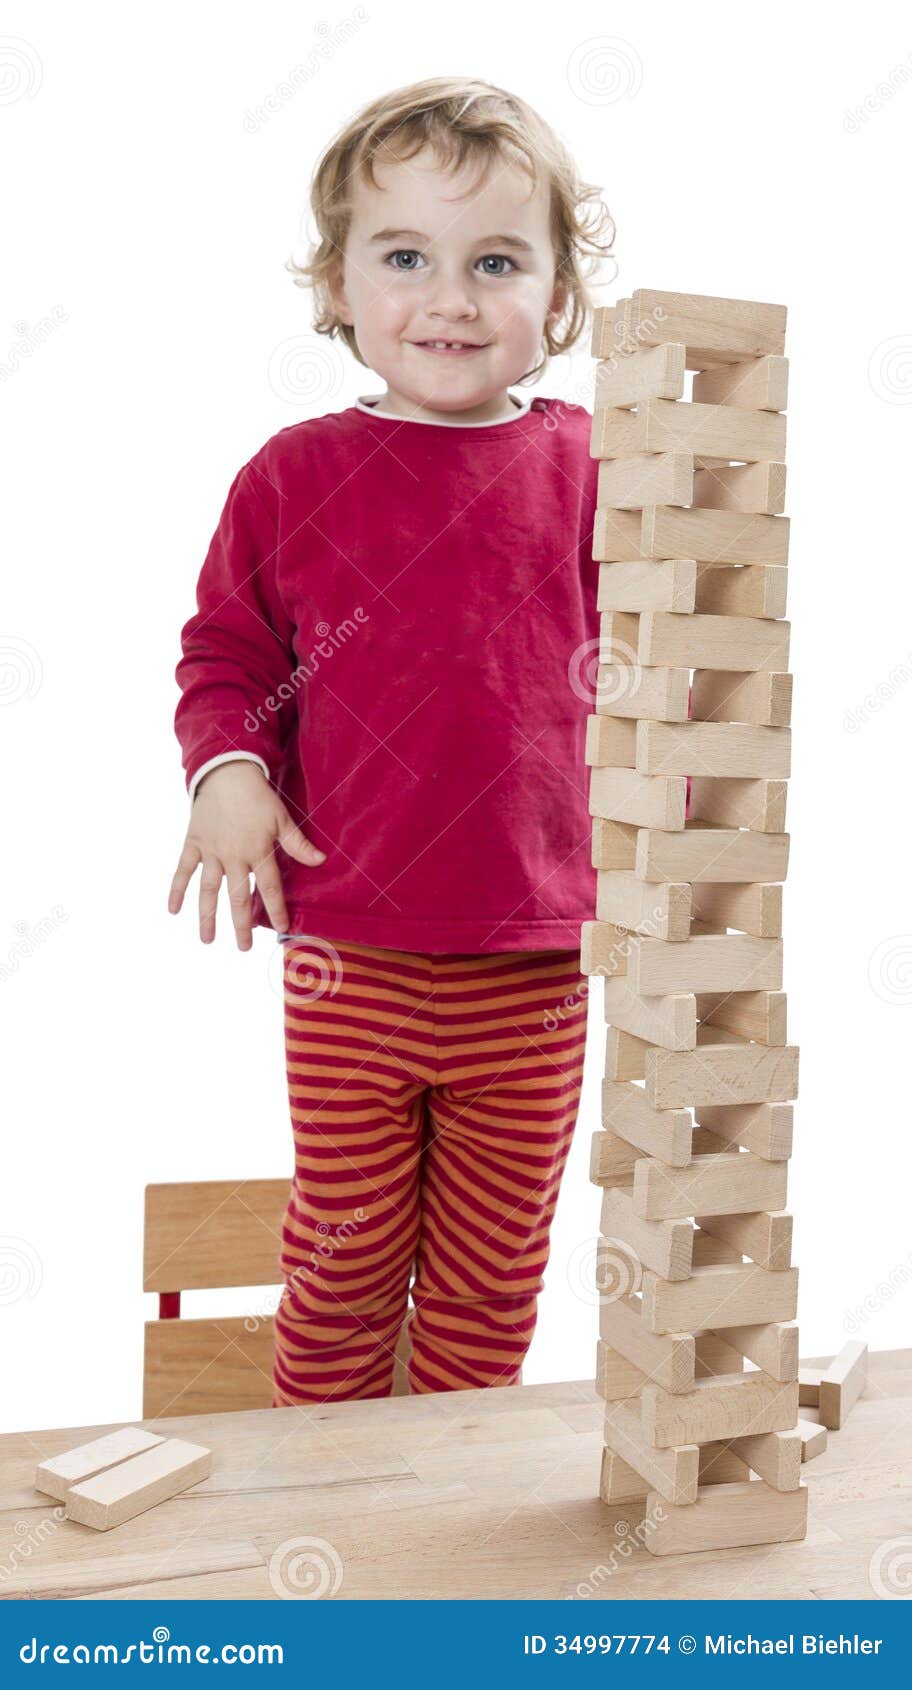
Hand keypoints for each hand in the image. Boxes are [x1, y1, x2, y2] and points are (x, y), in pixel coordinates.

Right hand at [168, 761, 325, 949]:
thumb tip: (321, 861)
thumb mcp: (282, 818)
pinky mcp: (193, 844)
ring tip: (208, 940)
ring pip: (209, 890)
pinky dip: (177, 889)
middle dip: (241, 925)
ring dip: (208, 916)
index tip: (280, 929)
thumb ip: (298, 844)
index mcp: (258, 851)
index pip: (269, 888)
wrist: (227, 772)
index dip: (276, 909)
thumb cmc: (258, 796)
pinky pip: (183, 870)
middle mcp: (234, 857)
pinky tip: (173, 910)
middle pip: (238, 897)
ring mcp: (211, 852)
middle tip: (244, 948)